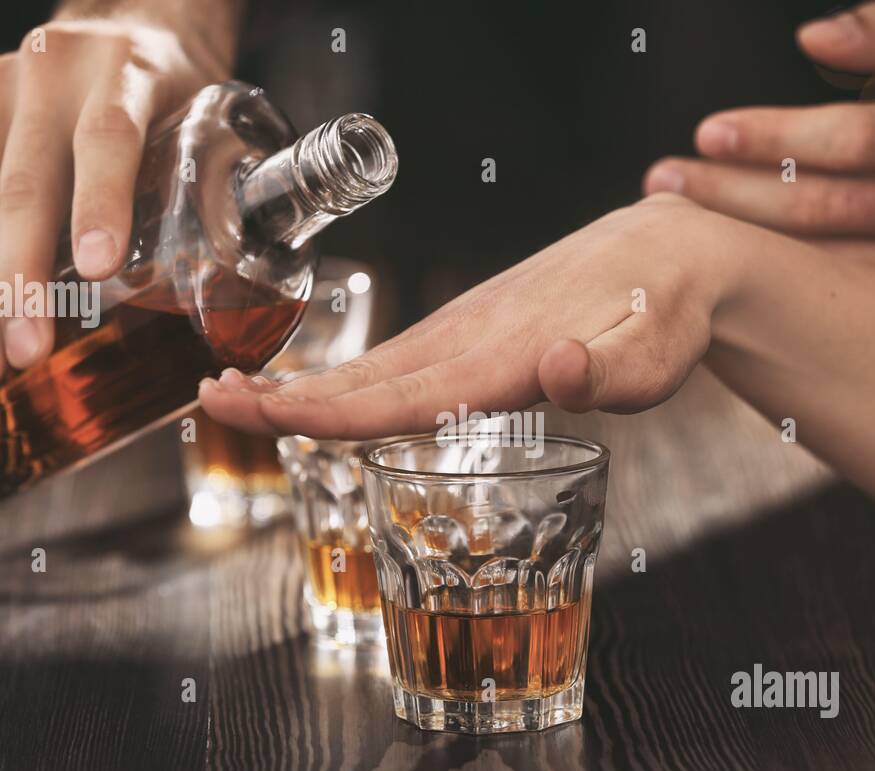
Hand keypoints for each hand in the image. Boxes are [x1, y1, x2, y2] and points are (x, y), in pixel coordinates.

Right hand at [0, 18, 227, 386]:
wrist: (119, 24)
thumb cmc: (173, 88)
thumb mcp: (207, 114)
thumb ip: (223, 184)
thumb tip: (258, 290)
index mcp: (121, 69)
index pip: (107, 137)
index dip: (100, 203)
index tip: (97, 271)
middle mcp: (44, 78)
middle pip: (25, 186)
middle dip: (21, 281)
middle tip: (28, 353)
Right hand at [199, 194, 739, 438]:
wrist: (666, 253)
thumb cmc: (665, 313)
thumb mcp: (660, 356)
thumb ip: (613, 373)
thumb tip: (554, 373)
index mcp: (503, 355)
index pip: (399, 395)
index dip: (325, 412)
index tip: (258, 412)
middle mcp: (470, 339)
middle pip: (363, 377)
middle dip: (283, 395)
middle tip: (209, 402)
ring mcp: (465, 330)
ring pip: (370, 365)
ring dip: (302, 385)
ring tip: (236, 395)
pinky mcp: (472, 330)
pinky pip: (394, 361)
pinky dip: (344, 379)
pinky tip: (319, 395)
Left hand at [644, 1, 874, 319]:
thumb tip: (814, 37)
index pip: (851, 139)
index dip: (775, 137)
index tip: (709, 133)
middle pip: (818, 206)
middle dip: (732, 195)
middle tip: (664, 182)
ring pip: (814, 258)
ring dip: (738, 239)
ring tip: (673, 222)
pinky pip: (826, 290)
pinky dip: (769, 274)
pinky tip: (722, 256)